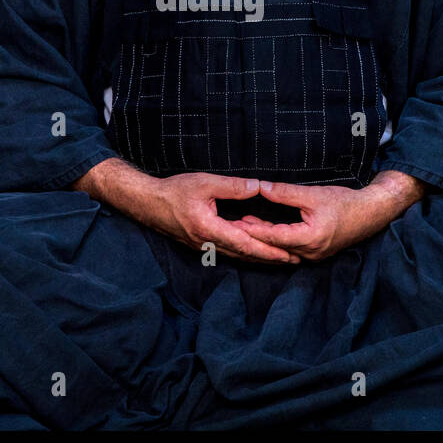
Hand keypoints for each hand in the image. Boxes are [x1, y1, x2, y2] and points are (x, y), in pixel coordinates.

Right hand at [148, 172, 301, 264]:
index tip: (288, 253)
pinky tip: (256, 251)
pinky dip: (246, 253)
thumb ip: (233, 186)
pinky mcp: (202, 245)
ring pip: (238, 256)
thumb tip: (258, 186)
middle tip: (294, 260)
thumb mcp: (204, 182)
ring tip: (282, 258)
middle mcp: (208, 243)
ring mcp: (204, 246)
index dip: (268, 250)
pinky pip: (229, 252)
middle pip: (245, 255)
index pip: (245, 244)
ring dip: (260, 258)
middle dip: (271, 259)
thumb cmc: (174, 191)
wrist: (148, 203)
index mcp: (209, 228)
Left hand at [234, 173, 420, 260]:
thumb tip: (260, 188)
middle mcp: (310, 253)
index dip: (252, 229)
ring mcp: (313, 256)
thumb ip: (285, 193)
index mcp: (309, 239)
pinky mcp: (315, 254)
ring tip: (241, 229)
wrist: (371, 214)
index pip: (273, 236)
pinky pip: (289, 251)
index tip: (233, 222)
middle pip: (273, 248)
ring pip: (280, 252)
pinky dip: (274, 243)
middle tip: (229, 228)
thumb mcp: (314, 194)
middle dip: (251, 238)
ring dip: (262, 241)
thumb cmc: (345, 202)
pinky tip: (263, 233)